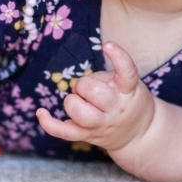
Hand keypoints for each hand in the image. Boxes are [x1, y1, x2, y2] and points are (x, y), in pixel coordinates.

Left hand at [36, 41, 155, 151]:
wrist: (140, 133)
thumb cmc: (129, 100)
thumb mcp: (128, 84)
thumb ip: (104, 78)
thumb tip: (78, 87)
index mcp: (128, 91)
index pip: (127, 73)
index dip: (118, 57)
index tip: (107, 45)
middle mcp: (116, 109)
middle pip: (94, 92)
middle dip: (84, 84)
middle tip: (87, 88)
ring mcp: (102, 125)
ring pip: (79, 113)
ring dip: (72, 102)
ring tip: (78, 100)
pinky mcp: (88, 136)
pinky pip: (65, 132)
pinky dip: (49, 123)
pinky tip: (41, 112)